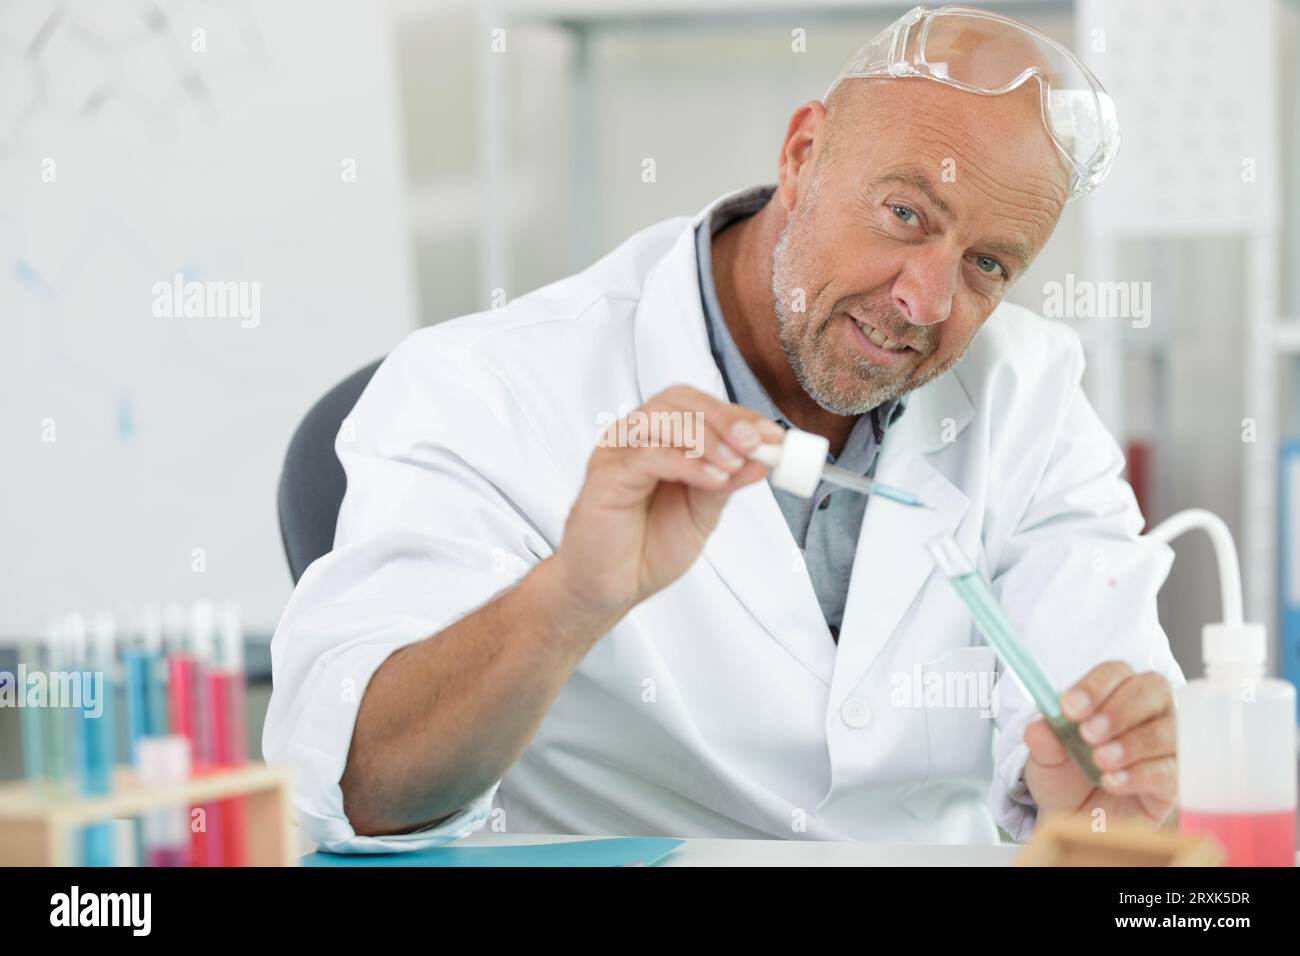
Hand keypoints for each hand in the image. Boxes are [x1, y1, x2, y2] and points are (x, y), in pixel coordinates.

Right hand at [550, 384, 783, 622]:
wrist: (610, 589)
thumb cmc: (647, 548)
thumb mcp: (702, 512)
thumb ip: (728, 482)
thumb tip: (764, 458)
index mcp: (658, 439)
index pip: (697, 406)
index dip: (737, 415)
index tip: (773, 436)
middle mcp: (634, 438)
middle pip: (678, 402)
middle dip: (723, 418)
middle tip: (755, 442)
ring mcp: (616, 454)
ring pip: (660, 420)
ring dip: (706, 438)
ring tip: (734, 465)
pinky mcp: (604, 477)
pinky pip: (647, 456)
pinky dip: (685, 463)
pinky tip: (713, 479)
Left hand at [1022, 661, 1176, 826]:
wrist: (1076, 817)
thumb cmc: (1066, 775)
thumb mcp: (1045, 758)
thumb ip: (1044, 741)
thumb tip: (1038, 728)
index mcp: (1116, 690)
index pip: (1115, 672)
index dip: (1094, 687)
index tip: (1069, 709)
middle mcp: (1150, 710)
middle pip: (1151, 690)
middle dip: (1118, 710)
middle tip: (1088, 734)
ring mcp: (1168, 743)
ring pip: (1166, 731)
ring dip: (1130, 744)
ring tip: (1099, 761)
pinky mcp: (1174, 780)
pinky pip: (1169, 771)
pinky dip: (1139, 775)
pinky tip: (1113, 782)